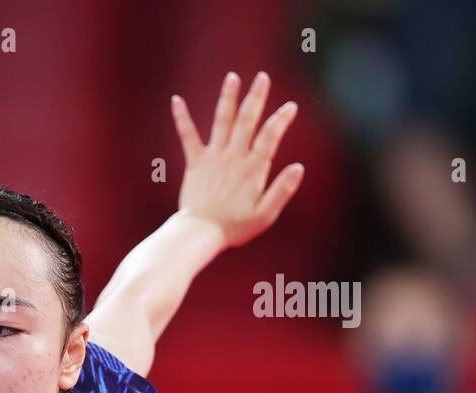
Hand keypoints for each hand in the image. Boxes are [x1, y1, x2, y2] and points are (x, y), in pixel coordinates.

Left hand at [171, 71, 303, 248]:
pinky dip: (182, 118)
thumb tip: (299, 167)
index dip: (281, 119)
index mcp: (253, 168)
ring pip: (222, 121)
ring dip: (227, 97)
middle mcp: (233, 157)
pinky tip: (176, 100)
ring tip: (232, 77)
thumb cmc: (235, 227)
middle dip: (256, 97)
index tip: (290, 107)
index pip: (270, 136)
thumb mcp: (266, 214)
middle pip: (247, 120)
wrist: (200, 233)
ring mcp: (213, 157)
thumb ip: (282, 190)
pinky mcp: (195, 162)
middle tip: (262, 77)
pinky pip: (188, 136)